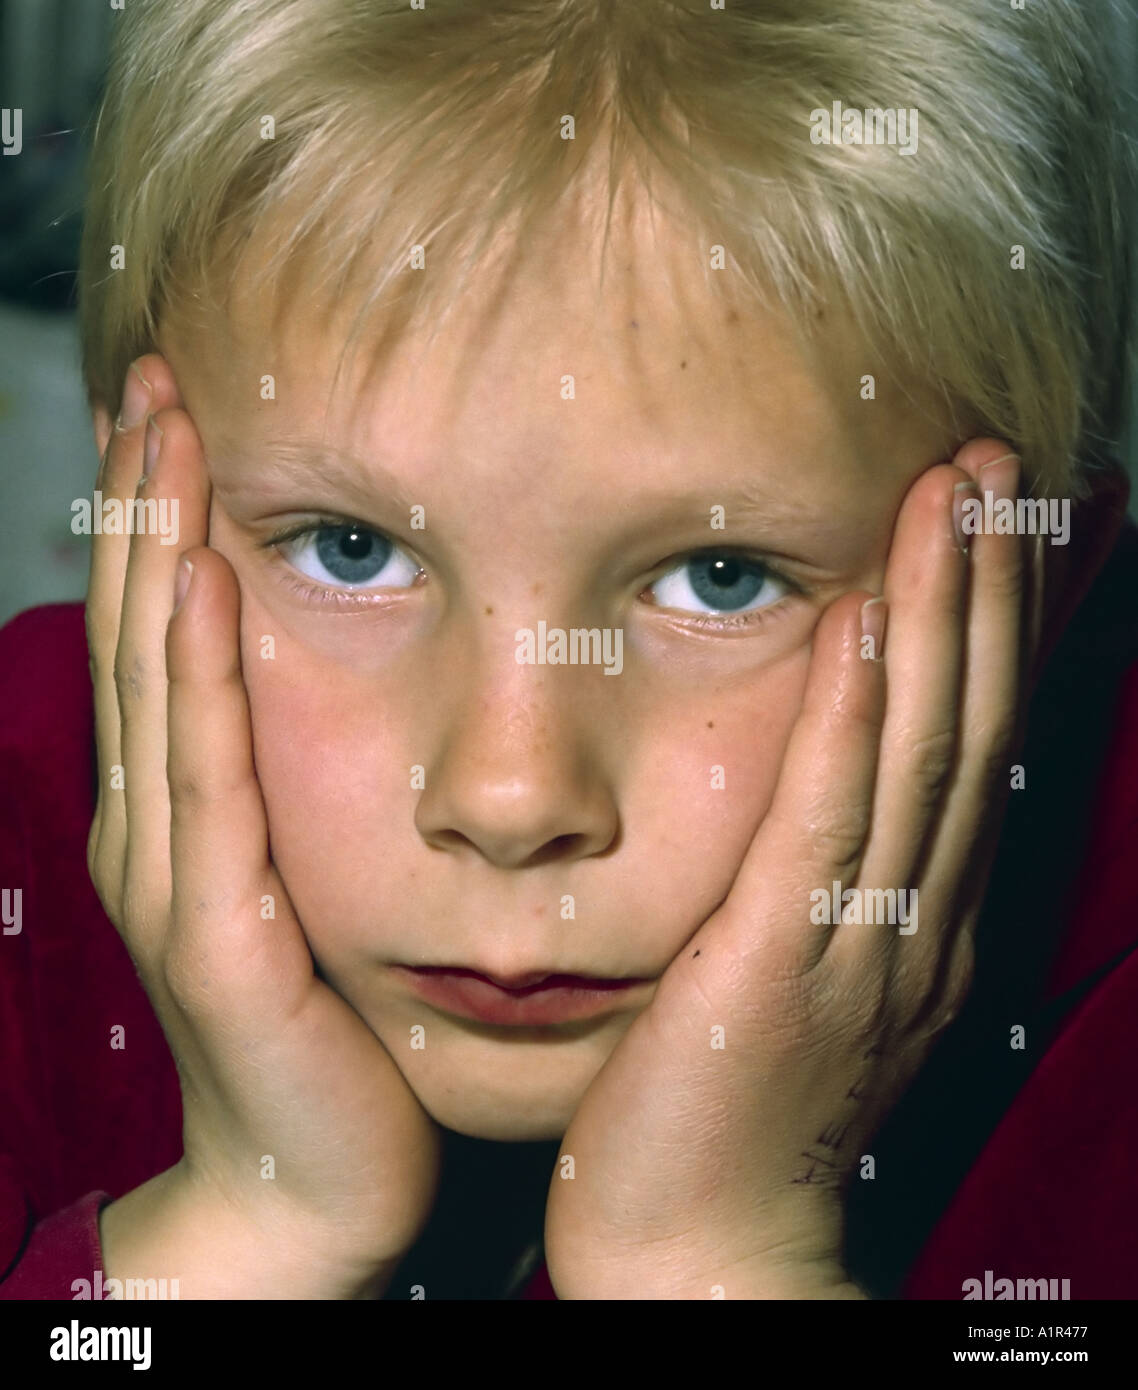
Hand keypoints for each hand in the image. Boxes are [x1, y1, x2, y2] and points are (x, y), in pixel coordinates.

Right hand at [87, 355, 441, 1297]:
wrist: (312, 1182)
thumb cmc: (329, 1036)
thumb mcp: (314, 890)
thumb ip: (307, 802)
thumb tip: (346, 705)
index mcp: (186, 816)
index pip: (165, 642)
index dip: (159, 526)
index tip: (176, 418)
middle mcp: (158, 831)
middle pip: (140, 636)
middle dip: (141, 505)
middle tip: (153, 383)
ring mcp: (173, 879)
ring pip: (156, 683)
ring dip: (154, 552)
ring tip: (160, 437)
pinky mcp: (217, 934)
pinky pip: (206, 781)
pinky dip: (193, 677)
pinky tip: (197, 585)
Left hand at [543, 440, 1038, 1298]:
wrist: (698, 1251)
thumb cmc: (717, 1111)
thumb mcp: (787, 984)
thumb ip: (810, 891)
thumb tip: (812, 804)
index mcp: (909, 923)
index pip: (960, 749)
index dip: (981, 630)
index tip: (981, 526)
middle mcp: (909, 923)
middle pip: (964, 727)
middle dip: (983, 590)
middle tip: (990, 467)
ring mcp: (858, 946)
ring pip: (918, 754)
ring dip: (941, 618)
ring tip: (952, 500)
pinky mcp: (780, 966)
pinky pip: (828, 822)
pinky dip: (853, 718)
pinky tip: (865, 625)